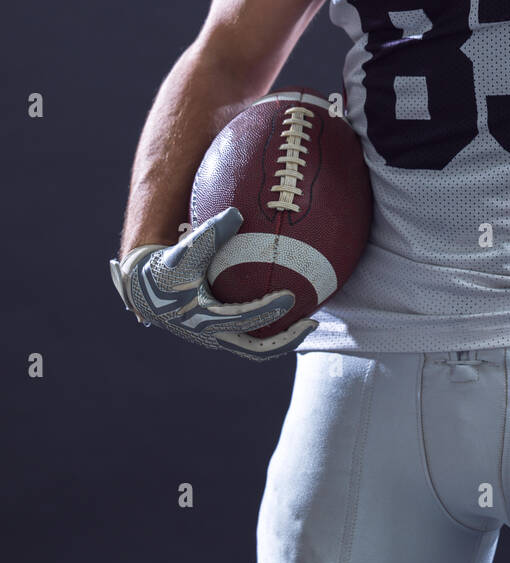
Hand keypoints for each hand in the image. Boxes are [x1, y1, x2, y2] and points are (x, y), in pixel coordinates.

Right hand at [109, 207, 318, 361]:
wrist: (144, 290)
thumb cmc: (164, 270)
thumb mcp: (182, 253)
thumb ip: (208, 234)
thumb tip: (237, 212)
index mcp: (203, 320)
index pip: (242, 320)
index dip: (267, 311)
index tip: (291, 296)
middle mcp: (213, 335)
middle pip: (255, 349)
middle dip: (286, 340)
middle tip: (312, 323)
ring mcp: (218, 337)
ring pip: (255, 346)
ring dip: (281, 336)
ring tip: (309, 319)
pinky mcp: (222, 331)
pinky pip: (251, 332)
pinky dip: (270, 324)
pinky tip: (289, 302)